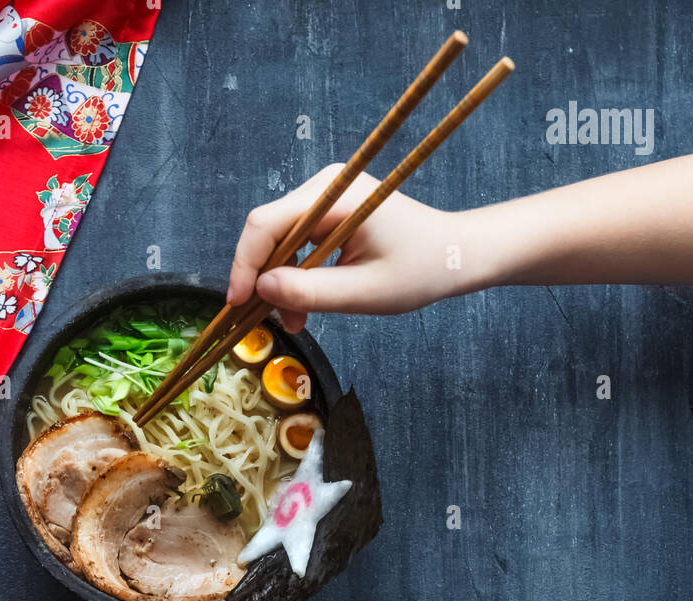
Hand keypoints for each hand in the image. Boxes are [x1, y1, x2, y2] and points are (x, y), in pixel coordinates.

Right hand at [227, 165, 465, 332]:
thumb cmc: (420, 270)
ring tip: (296, 320)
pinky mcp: (329, 213)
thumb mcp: (363, 292)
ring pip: (279, 241)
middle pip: (267, 231)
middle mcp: (324, 187)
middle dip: (263, 279)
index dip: (245, 264)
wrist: (455, 254)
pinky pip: (296, 243)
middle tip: (272, 321)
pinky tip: (304, 304)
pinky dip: (295, 276)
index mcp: (335, 196)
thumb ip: (310, 292)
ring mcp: (326, 197)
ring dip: (280, 283)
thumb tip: (261, 290)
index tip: (238, 303)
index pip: (266, 223)